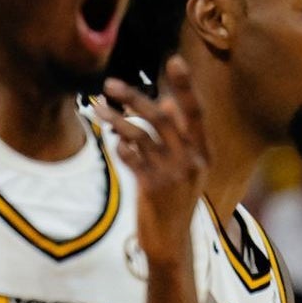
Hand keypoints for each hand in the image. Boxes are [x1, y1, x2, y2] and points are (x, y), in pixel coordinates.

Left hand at [96, 56, 208, 266]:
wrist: (171, 242)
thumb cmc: (176, 200)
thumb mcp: (186, 168)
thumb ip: (179, 136)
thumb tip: (167, 99)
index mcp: (203, 153)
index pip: (195, 112)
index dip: (186, 86)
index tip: (175, 60)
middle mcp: (192, 160)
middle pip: (162, 118)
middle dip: (134, 98)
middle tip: (110, 85)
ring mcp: (173, 174)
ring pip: (140, 134)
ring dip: (116, 119)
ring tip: (98, 109)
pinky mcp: (153, 187)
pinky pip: (131, 157)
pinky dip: (120, 146)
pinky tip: (115, 143)